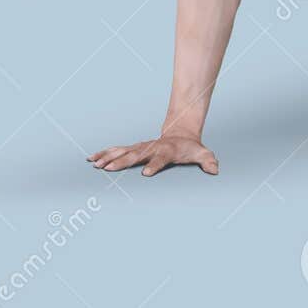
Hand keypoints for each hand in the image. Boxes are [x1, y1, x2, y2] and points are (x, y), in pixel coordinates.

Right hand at [88, 134, 218, 176]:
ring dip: (109, 157)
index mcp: (167, 151)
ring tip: (95, 164)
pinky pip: (117, 150)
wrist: (181, 134)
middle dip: (123, 161)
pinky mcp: (134, 148)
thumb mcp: (202, 153)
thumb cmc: (190, 148)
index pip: (161, 159)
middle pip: (136, 155)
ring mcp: (141, 147)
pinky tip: (92, 158)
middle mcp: (152, 148)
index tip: (146, 173)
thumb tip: (215, 169)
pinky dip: (104, 153)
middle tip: (109, 169)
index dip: (155, 165)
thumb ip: (208, 161)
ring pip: (123, 151)